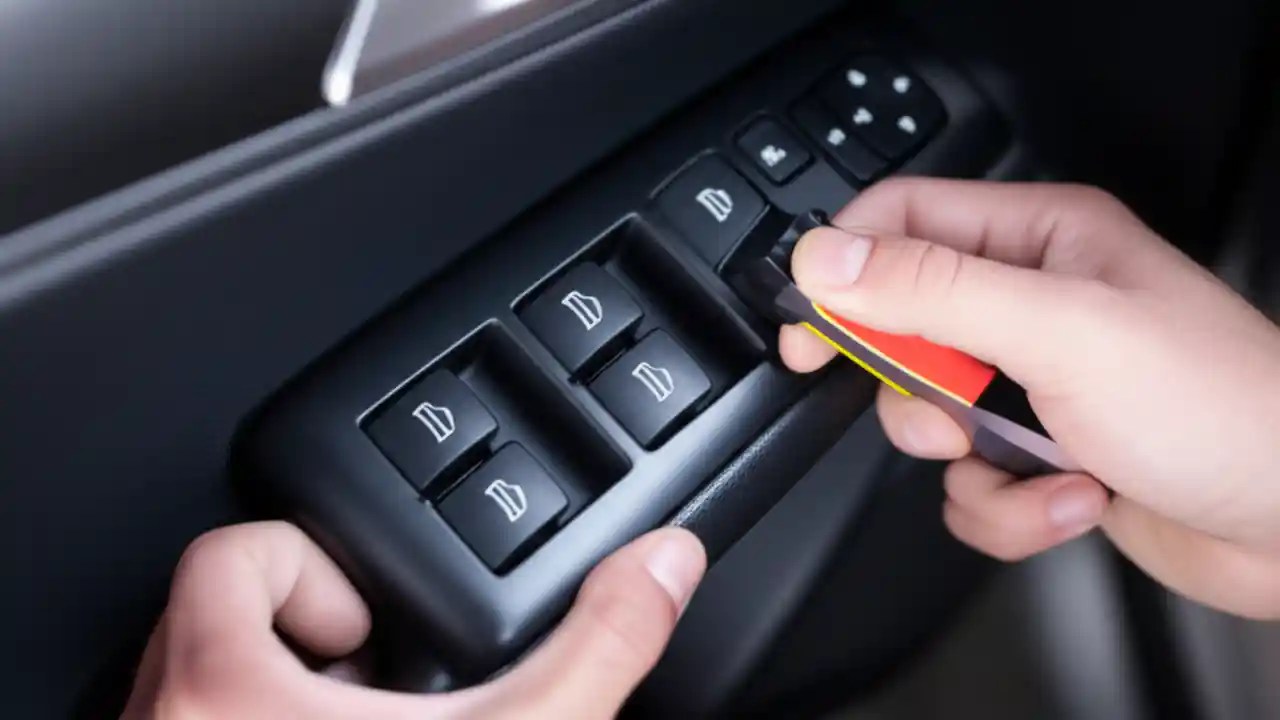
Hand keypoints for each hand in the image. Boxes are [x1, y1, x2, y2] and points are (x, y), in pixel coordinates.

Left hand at [121, 521, 704, 718]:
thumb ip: (598, 643)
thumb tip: (661, 562)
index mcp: (224, 687)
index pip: (233, 554)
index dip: (317, 567)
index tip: (376, 625)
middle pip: (212, 619)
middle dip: (311, 643)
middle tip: (380, 693)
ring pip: (200, 697)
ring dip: (282, 703)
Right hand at [779, 178, 1279, 618]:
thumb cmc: (1224, 409)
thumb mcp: (1063, 332)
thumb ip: (935, 290)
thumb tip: (830, 260)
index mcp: (1038, 240)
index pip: (900, 221)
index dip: (842, 269)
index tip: (810, 327)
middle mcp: (1031, 305)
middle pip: (900, 329)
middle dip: (917, 392)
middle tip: (950, 414)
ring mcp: (1034, 384)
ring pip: (928, 418)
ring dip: (973, 464)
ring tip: (1038, 463)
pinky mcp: (1039, 454)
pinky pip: (968, 485)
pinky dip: (1009, 509)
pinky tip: (1074, 497)